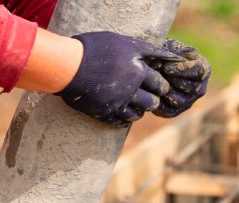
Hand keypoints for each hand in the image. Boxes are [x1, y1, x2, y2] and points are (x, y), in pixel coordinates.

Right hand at [57, 32, 181, 127]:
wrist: (67, 66)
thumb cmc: (96, 48)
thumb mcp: (125, 43)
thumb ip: (148, 50)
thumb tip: (171, 56)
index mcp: (137, 72)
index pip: (158, 83)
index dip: (161, 85)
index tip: (160, 85)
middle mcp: (130, 91)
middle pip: (151, 102)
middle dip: (153, 100)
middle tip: (151, 98)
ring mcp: (116, 104)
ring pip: (136, 115)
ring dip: (139, 111)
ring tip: (137, 106)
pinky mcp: (102, 113)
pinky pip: (118, 122)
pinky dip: (123, 120)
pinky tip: (122, 115)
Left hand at [153, 40, 210, 117]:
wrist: (151, 70)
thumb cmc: (164, 56)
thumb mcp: (171, 47)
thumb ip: (179, 49)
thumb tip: (191, 54)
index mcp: (204, 69)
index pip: (199, 71)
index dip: (182, 69)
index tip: (166, 66)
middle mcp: (200, 88)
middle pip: (189, 87)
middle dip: (171, 80)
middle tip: (155, 75)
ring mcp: (188, 102)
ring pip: (178, 99)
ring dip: (164, 91)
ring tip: (152, 83)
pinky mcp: (174, 112)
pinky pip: (167, 110)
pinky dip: (158, 102)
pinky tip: (150, 92)